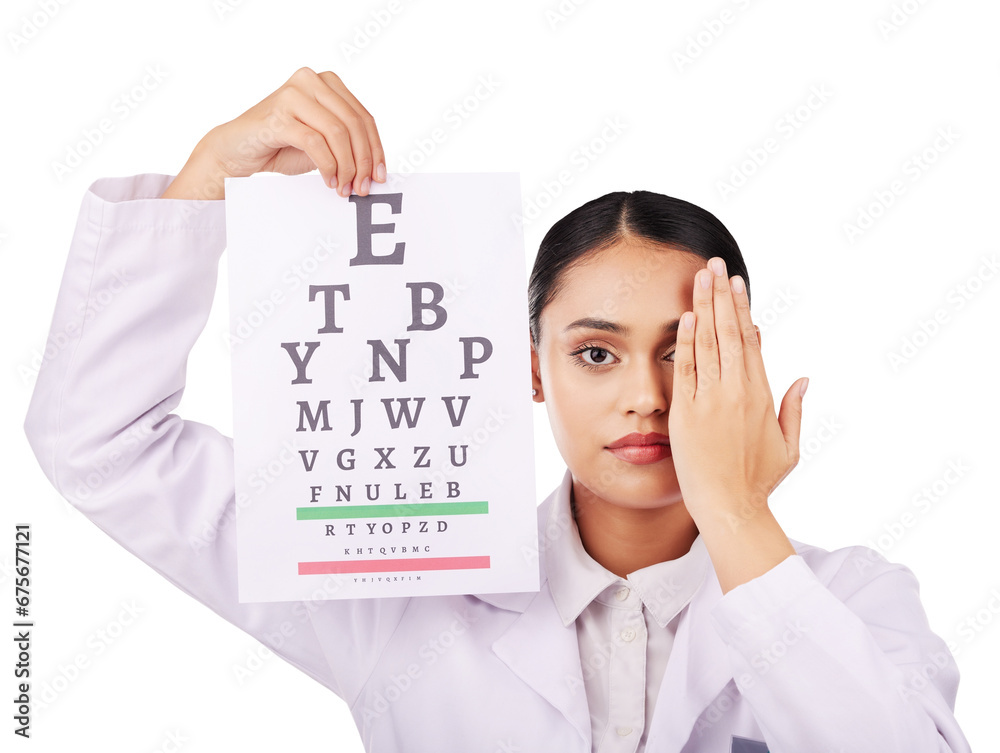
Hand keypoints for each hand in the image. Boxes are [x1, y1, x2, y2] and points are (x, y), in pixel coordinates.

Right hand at [160, 67, 385, 200]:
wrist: (237, 150)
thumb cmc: (281, 145)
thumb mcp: (322, 143)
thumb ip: (346, 145)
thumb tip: (377, 169)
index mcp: (326, 82)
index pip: (364, 117)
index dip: (376, 149)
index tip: (381, 176)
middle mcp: (310, 81)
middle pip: (354, 124)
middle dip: (364, 161)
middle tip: (364, 188)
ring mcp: (293, 94)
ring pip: (338, 132)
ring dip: (347, 166)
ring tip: (345, 188)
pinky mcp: (278, 114)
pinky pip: (315, 142)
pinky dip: (327, 166)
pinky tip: (330, 181)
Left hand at [668, 256, 807, 530]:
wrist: (730, 508)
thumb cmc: (758, 482)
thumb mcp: (788, 447)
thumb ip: (794, 409)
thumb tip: (805, 378)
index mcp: (761, 396)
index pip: (751, 342)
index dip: (743, 311)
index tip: (737, 285)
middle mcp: (737, 392)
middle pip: (730, 332)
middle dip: (722, 295)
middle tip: (716, 264)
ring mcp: (711, 400)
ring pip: (708, 343)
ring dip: (704, 306)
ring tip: (701, 276)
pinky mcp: (687, 412)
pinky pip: (686, 369)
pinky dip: (687, 341)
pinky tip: (687, 316)